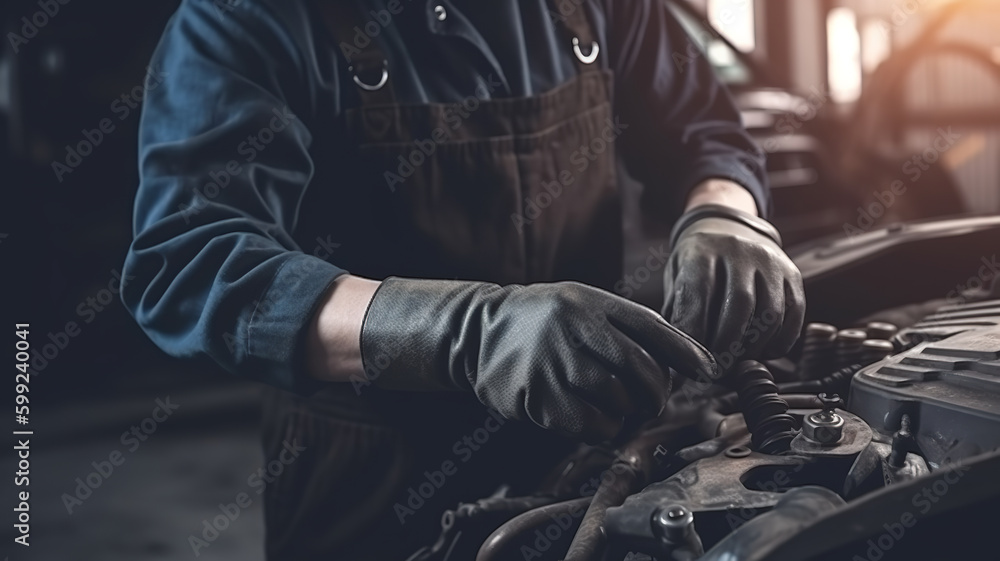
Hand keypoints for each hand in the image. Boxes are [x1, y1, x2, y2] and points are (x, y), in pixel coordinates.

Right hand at [361, 279, 716, 441]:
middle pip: (642, 372)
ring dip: (628, 414)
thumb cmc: (544, 320)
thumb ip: (625, 326)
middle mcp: (575, 329)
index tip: (707, 371)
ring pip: (619, 403)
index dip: (686, 352)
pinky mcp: (538, 397)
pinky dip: (602, 429)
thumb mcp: (582, 304)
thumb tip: (682, 363)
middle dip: (656, 394)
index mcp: (591, 303)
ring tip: (618, 409)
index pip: (652, 328)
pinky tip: (594, 419)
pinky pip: (590, 425)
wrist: (478, 332)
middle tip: (652, 401)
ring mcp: (555, 364)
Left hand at [662, 205, 804, 369]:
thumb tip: (678, 359)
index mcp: (703, 251)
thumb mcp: (678, 277)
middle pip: (740, 306)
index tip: (690, 363)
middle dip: (727, 347)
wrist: (728, 227)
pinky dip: (779, 341)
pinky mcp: (793, 275)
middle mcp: (740, 251)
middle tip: (716, 371)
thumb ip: (679, 313)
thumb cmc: (697, 261)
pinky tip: (762, 351)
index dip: (695, 335)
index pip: (700, 295)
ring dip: (754, 348)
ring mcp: (771, 261)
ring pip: (770, 313)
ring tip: (737, 362)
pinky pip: (793, 315)